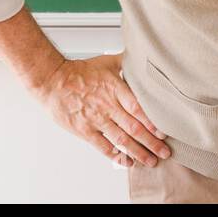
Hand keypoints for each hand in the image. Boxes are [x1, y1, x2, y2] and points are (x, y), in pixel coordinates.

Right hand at [41, 52, 170, 167]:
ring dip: (138, 152)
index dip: (153, 122)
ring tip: (150, 161)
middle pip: (134, 127)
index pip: (139, 108)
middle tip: (164, 153)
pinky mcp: (85, 130)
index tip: (164, 133)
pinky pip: (103, 146)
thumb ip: (125, 62)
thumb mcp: (106, 62)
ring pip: (122, 140)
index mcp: (115, 89)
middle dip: (151, 142)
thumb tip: (141, 55)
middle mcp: (108, 106)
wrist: (52, 81)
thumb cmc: (78, 72)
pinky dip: (116, 155)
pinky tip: (127, 162)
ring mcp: (97, 120)